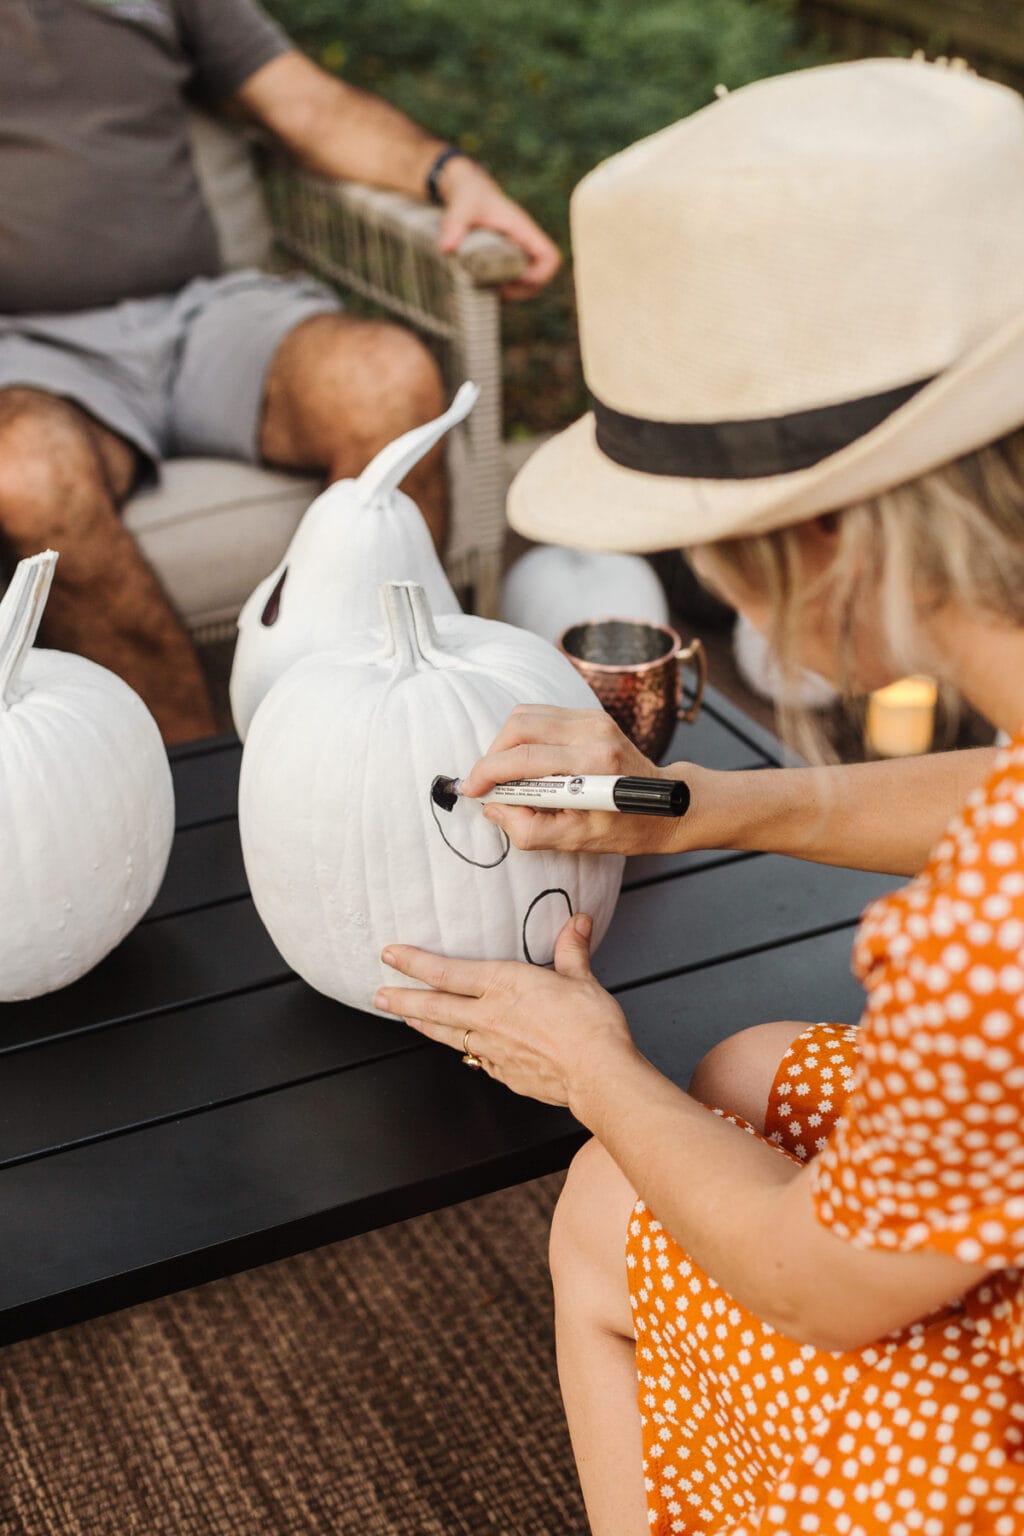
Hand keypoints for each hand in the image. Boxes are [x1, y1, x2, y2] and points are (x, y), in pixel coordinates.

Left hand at [374, 913, 636, 1112]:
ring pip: (447, 1035)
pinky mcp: (504, 1073)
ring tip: (405, 1019)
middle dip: (402, 1000)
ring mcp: (492, 1048)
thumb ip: (571, 950)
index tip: (389, 954)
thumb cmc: (591, 1026)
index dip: (413, 962)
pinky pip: (476, 1059)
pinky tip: (461, 1050)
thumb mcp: (581, 979)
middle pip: (433, 1007)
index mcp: (503, 986)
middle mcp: (488, 1016)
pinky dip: (464, 1051)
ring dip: (422, 1025)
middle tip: (378, 996)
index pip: (445, 971)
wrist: (597, 1075)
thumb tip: (576, 922)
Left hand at [436, 157, 560, 297]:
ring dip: (513, 294)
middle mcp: (524, 243)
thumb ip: (455, 223)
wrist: (466, 189)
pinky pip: (514, 280)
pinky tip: (483, 288)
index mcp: (522, 230)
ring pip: (528, 283)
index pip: (549, 257)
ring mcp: (516, 253)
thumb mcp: (462, 205)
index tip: (517, 279)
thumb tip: (447, 248)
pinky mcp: (505, 259)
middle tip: (498, 291)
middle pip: (540, 277)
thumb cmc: (469, 194)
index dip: (541, 275)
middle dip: (522, 291)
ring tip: (489, 291)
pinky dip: (503, 290)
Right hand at [458, 703, 684, 857]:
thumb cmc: (626, 827)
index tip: (471, 790)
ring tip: (506, 773)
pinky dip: (523, 735)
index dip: (488, 772)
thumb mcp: (576, 840)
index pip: (524, 758)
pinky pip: (541, 715)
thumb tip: (493, 809)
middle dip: (492, 755)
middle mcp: (594, 734)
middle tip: (488, 783)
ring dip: (505, 743)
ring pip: (525, 715)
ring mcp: (594, 719)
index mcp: (593, 766)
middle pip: (519, 726)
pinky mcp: (593, 714)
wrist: (668, 804)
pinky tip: (527, 761)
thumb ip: (529, 829)